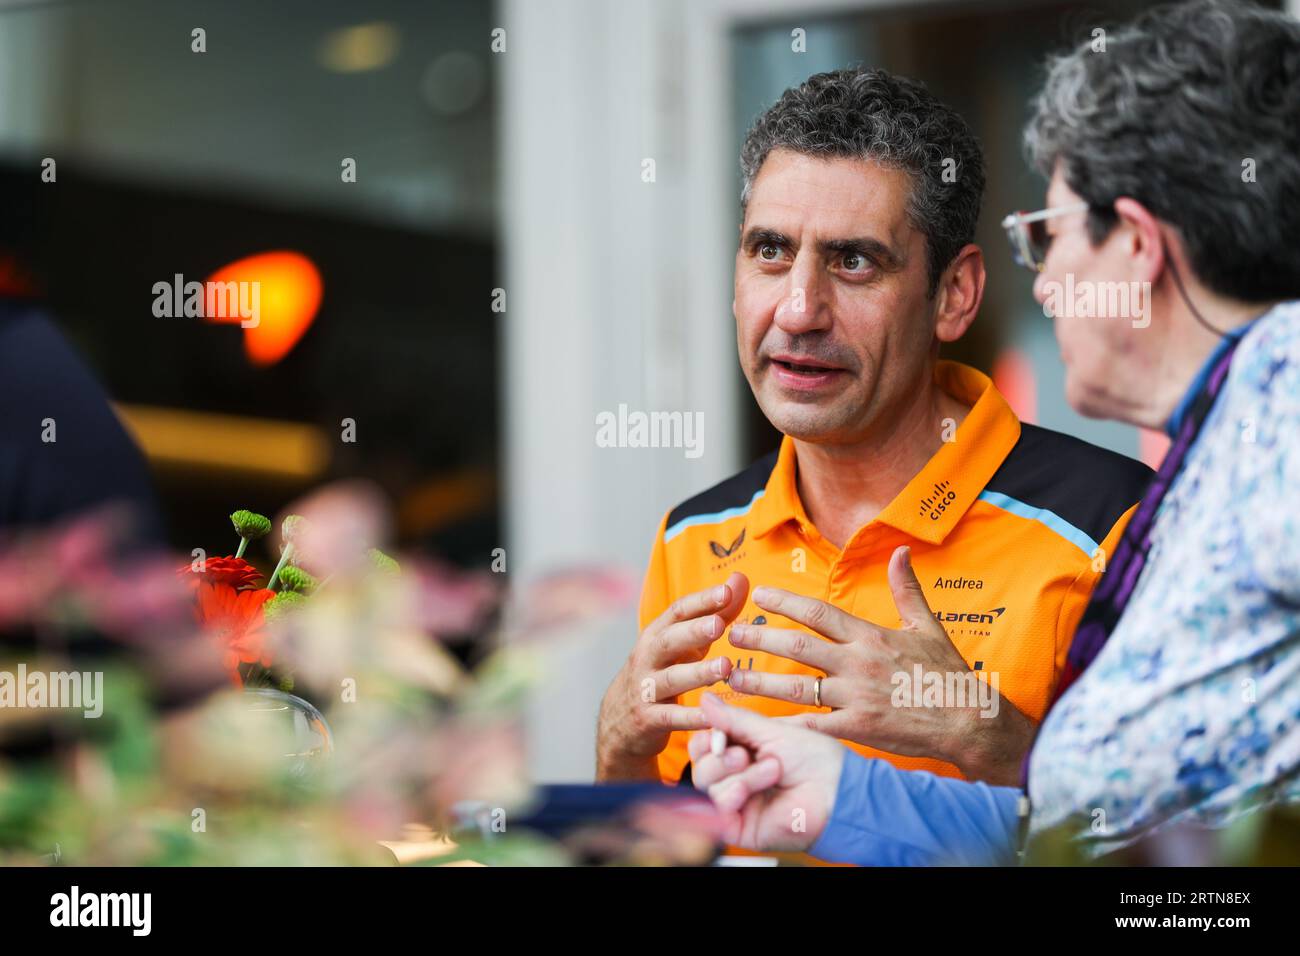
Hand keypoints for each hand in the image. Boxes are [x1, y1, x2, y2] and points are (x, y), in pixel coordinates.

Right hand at [596, 572, 748, 779]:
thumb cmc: (661, 672)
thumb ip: (716, 612)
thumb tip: (740, 578)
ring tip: (725, 667)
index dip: (701, 601)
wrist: (618, 723)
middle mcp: (648, 657)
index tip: (727, 590)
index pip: (678, 611)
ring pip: (670, 679)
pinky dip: (692, 717)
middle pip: (669, 640)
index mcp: (658, 634)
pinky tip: (714, 715)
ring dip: (697, 673)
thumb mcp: (685, 643)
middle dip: (693, 631)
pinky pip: (671, 718)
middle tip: (719, 624)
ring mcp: (646, 689)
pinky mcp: (649, 720)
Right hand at [687, 692, 843, 851]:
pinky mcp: (740, 827)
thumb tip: (704, 699)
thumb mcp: (772, 732)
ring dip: (737, 775)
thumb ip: (734, 719)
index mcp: (744, 752)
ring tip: (770, 771)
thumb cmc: (816, 760)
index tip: (717, 732)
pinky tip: (747, 791)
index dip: (706, 738)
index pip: (705, 745)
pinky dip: (729, 795)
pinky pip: (716, 809)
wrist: (838, 793)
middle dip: (719, 756)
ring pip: (706, 785)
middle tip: (743, 754)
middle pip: (701, 765)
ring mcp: (738, 803)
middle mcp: (738, 777)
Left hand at [726, 546, 1033, 783]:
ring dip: (760, 682)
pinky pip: (814, 727)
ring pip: (797, 688)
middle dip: (760, 640)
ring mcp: (855, 698)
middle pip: (797, 648)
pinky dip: (786, 726)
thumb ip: (907, 589)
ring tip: (731, 677)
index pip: (818, 613)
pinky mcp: (857, 729)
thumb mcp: (928, 626)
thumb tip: (900, 550)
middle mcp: (858, 664)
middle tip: (732, 635)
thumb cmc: (948, 673)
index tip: (759, 596)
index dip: (785, 603)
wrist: (968, 722)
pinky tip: (760, 723)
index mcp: (870, 636)